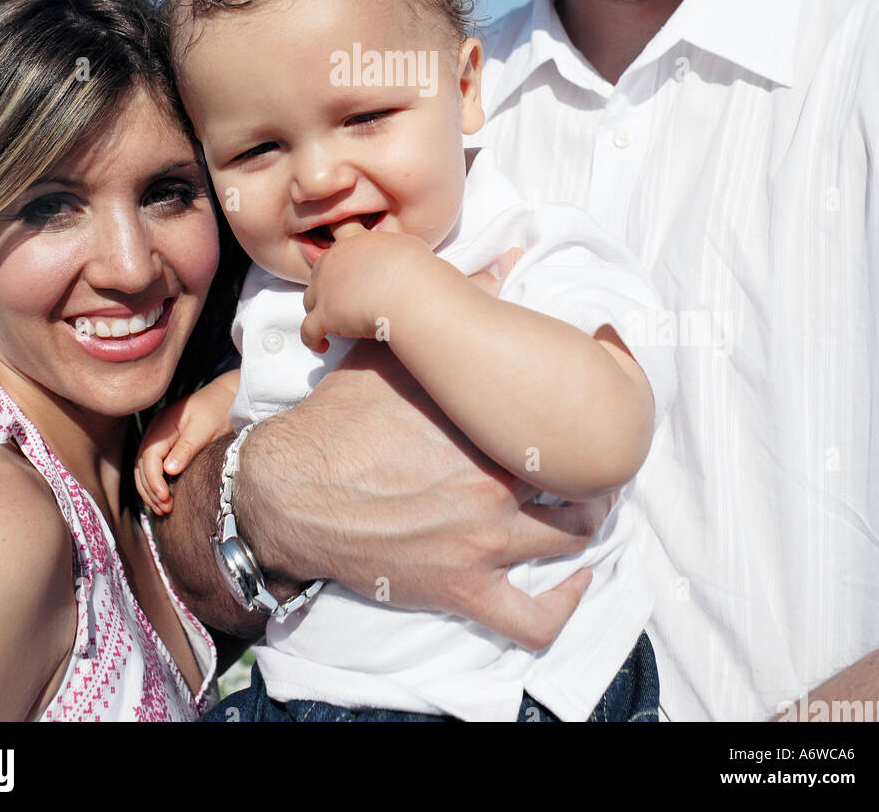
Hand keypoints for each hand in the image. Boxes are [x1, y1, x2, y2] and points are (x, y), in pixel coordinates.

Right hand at [135, 371, 240, 514]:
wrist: (227, 397)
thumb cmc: (218, 410)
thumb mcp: (205, 428)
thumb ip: (186, 447)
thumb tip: (169, 470)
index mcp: (163, 425)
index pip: (149, 457)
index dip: (154, 480)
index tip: (165, 498)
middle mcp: (155, 431)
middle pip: (141, 465)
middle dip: (150, 489)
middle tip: (165, 508)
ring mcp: (158, 438)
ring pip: (143, 468)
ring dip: (150, 489)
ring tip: (163, 508)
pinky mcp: (165, 445)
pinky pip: (152, 467)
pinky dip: (154, 483)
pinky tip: (163, 497)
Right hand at [237, 341, 609, 650]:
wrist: (290, 489)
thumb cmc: (339, 416)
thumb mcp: (395, 352)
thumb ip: (461, 305)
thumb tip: (510, 258)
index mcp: (485, 426)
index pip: (564, 421)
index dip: (580, 412)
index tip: (584, 407)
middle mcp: (496, 485)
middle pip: (579, 481)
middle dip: (589, 470)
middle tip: (586, 460)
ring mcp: (482, 543)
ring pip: (570, 541)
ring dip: (584, 524)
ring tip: (582, 507)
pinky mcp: (462, 589)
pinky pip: (533, 620)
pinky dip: (563, 607)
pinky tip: (575, 584)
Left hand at [301, 220, 431, 351]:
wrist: (408, 293)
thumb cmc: (415, 272)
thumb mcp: (407, 246)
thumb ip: (393, 249)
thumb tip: (398, 257)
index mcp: (355, 242)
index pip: (340, 230)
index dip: (338, 241)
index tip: (341, 252)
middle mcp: (334, 261)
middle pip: (320, 269)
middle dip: (327, 283)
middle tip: (341, 297)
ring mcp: (324, 289)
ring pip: (310, 299)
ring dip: (318, 310)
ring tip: (330, 324)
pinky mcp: (324, 315)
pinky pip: (308, 330)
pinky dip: (312, 339)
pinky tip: (322, 345)